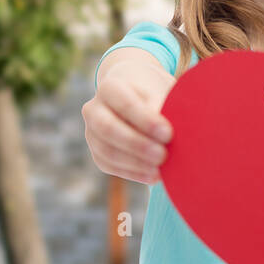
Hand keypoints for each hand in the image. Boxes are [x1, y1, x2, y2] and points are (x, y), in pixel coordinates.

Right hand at [83, 56, 176, 183]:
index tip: (168, 134)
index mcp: (111, 86)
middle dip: (137, 145)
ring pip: (106, 151)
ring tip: (159, 170)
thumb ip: (164, 109)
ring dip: (135, 163)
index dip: (146, 121)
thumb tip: (172, 137)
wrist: (136, 93)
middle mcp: (94, 108)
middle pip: (109, 128)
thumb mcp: (162, 92)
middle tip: (163, 155)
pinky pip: (108, 164)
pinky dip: (131, 172)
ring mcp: (91, 130)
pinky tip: (152, 176)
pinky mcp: (95, 150)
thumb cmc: (155, 93)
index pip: (125, 104)